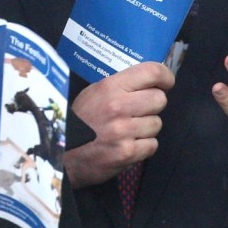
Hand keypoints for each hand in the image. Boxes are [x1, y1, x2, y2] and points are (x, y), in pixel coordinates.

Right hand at [64, 62, 174, 187]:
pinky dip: (144, 147)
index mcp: (110, 87)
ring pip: (157, 124)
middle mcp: (119, 107)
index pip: (152, 72)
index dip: (165, 77)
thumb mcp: (94, 93)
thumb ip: (120, 86)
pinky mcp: (127, 154)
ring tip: (129, 130)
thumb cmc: (79, 120)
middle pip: (160, 100)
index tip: (166, 83)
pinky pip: (152, 145)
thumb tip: (151, 80)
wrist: (61, 155)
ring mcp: (124, 131)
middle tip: (140, 111)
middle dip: (153, 105)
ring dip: (147, 128)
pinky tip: (128, 145)